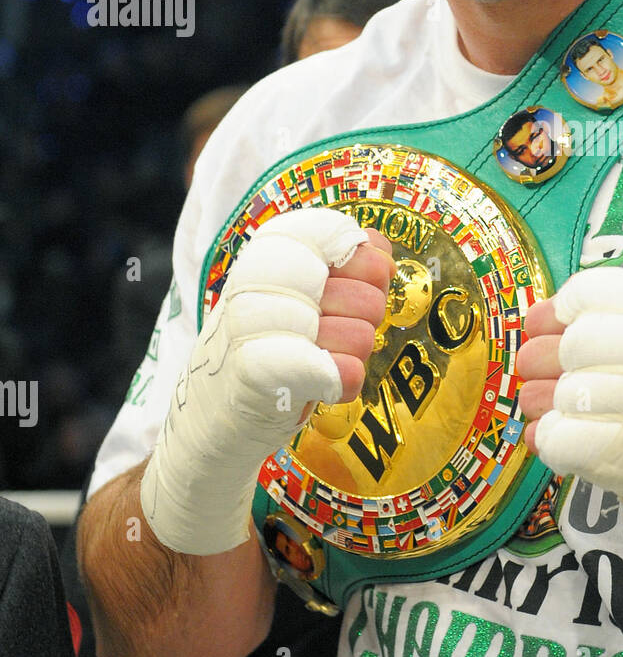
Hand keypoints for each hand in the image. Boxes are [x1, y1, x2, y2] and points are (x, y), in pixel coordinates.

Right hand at [142, 207, 393, 554]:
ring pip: (360, 334)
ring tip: (319, 364)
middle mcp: (256, 281)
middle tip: (333, 336)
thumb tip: (380, 250)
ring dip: (352, 357)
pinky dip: (342, 384)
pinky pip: (340, 372)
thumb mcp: (298, 296)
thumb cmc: (268, 350)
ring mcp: (254, 326)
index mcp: (266, 253)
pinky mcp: (260, 373)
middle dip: (367, 318)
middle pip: (365, 288)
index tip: (357, 281)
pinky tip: (323, 387)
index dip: (365, 260)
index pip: (340, 232)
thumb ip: (339, 266)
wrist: (209, 423)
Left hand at [517, 268, 622, 601]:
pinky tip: (567, 444)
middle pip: (576, 343)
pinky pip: (563, 439)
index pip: (597, 290)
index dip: (567, 306)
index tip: (558, 324)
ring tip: (572, 417)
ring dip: (554, 410)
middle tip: (561, 380)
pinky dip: (554, 444)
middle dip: (554, 364)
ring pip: (566, 394)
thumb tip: (536, 321)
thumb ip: (611, 323)